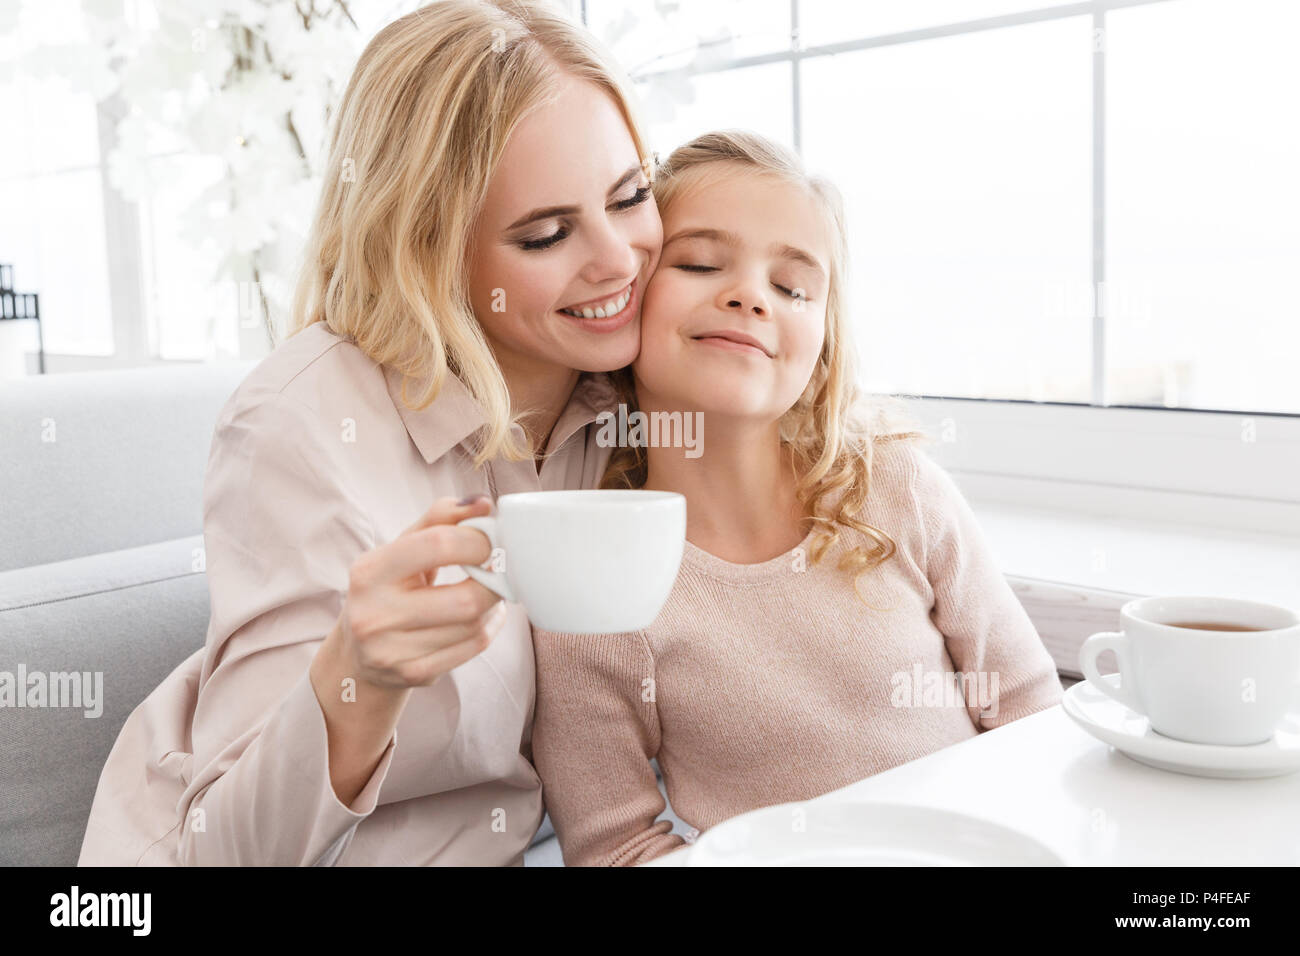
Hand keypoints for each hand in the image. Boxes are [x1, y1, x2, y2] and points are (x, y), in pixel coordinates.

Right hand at [334, 495, 505, 689]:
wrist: (358, 655)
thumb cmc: (388, 589)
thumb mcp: (401, 549)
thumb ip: (439, 519)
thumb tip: (483, 503)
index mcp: (369, 572)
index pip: (438, 545)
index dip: (477, 539)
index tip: (490, 538)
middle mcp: (374, 614)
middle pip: (465, 598)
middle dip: (494, 580)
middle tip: (500, 567)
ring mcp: (392, 650)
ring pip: (474, 625)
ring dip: (494, 604)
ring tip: (490, 589)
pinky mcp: (413, 674)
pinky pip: (473, 647)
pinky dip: (490, 627)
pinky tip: (484, 615)